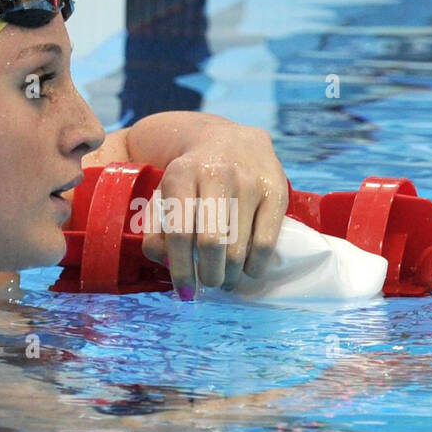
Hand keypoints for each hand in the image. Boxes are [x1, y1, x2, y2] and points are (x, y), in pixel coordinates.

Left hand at [136, 118, 287, 295]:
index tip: (184, 292)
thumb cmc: (192, 178)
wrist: (231, 139)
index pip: (180, 234)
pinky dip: (256, 266)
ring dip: (232, 275)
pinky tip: (249, 270)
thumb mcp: (165, 194)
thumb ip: (156, 229)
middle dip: (209, 275)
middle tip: (209, 283)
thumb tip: (166, 262)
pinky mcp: (275, 189)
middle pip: (211, 244)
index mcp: (181, 175)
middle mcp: (216, 175)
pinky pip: (266, 242)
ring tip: (227, 280)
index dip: (181, 270)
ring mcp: (249, 181)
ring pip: (239, 247)